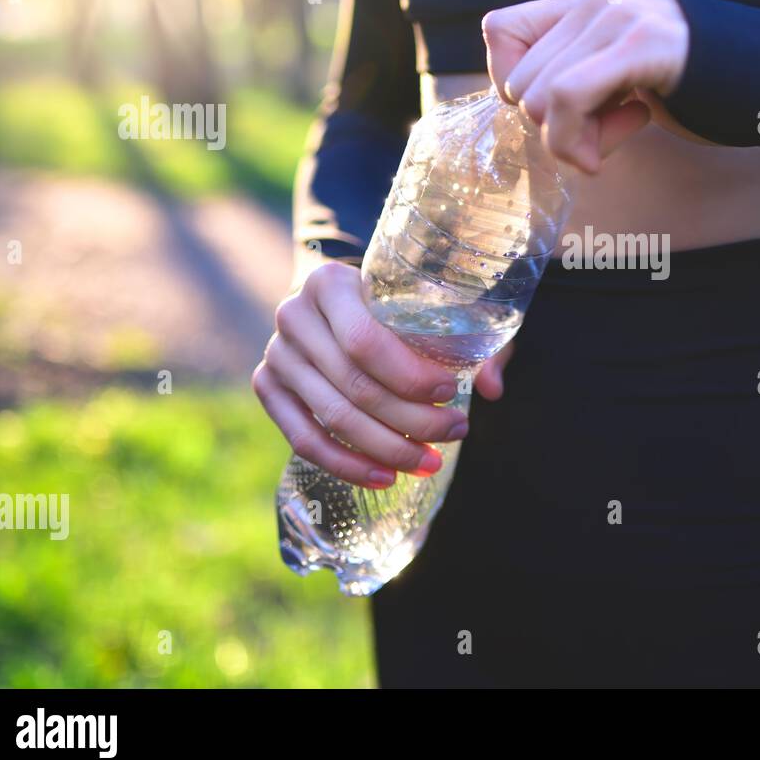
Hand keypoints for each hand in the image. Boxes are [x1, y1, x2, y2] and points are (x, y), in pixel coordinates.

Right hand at [252, 261, 512, 487]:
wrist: (337, 300)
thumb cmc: (391, 303)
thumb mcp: (426, 305)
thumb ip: (466, 337)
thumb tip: (493, 388)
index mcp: (328, 283)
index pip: (364, 341)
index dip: (409, 376)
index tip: (450, 393)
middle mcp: (293, 315)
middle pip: (354, 385)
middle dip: (410, 419)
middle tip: (456, 431)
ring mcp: (276, 354)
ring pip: (332, 417)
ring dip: (386, 448)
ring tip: (429, 462)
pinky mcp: (267, 387)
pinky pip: (303, 439)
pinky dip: (346, 464)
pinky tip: (384, 477)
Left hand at [482, 0, 688, 173]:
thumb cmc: (700, 88)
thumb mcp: (626, 67)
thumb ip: (580, 69)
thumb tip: (526, 105)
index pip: (500, 29)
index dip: (509, 82)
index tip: (554, 111)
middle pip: (517, 79)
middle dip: (551, 126)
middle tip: (604, 133)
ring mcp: (620, 17)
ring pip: (537, 95)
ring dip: (569, 141)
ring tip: (619, 135)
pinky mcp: (640, 46)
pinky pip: (566, 97)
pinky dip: (573, 143)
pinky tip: (608, 153)